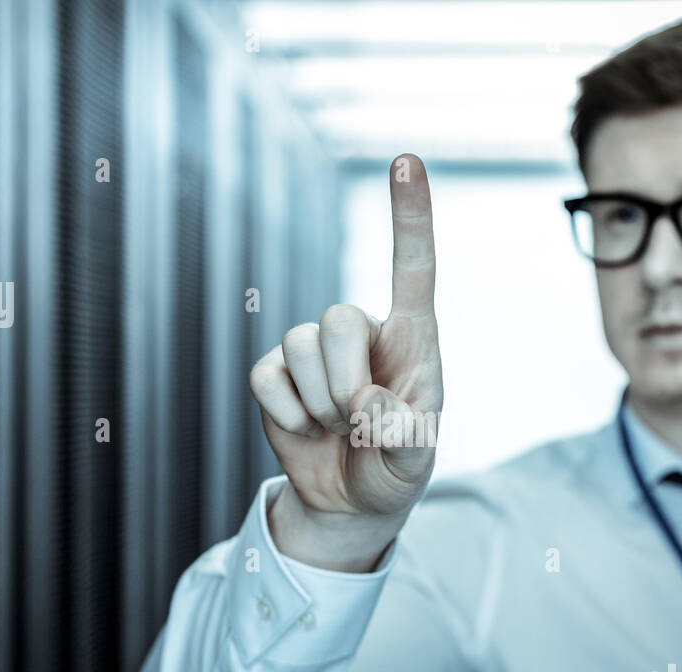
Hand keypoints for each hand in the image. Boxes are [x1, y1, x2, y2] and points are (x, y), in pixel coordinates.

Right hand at [249, 153, 442, 529]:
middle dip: (343, 384)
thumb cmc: (394, 468)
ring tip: (338, 429)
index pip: (413, 268)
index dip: (408, 215)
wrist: (351, 502)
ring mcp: (313, 350)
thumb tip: (366, 400)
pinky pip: (266, 378)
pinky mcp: (275, 372)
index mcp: (412, 338)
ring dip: (319, 406)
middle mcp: (362, 332)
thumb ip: (403, 433)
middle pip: (337, 319)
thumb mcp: (415, 460)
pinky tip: (307, 430)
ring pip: (298, 345)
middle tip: (358, 423)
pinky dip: (286, 416)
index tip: (405, 159)